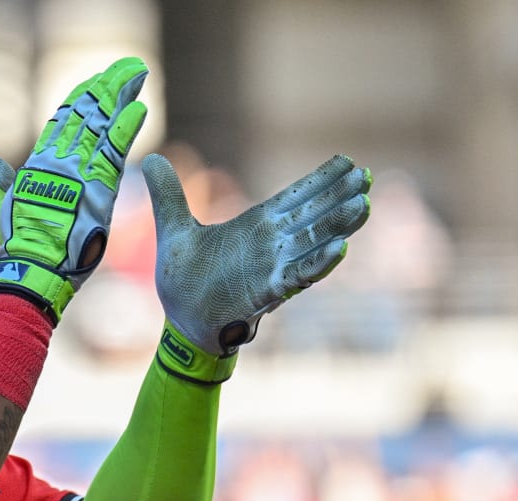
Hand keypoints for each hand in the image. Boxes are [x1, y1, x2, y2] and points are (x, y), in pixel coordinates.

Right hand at [0, 57, 149, 322]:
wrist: (34, 268)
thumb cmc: (20, 245)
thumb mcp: (7, 208)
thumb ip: (2, 182)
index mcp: (39, 164)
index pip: (63, 122)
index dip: (81, 98)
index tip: (96, 81)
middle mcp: (60, 162)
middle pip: (87, 115)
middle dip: (107, 88)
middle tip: (127, 69)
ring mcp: (79, 172)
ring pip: (102, 125)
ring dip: (121, 97)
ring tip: (137, 75)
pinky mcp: (97, 188)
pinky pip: (114, 152)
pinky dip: (127, 129)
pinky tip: (140, 109)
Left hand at [144, 153, 371, 374]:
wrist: (180, 325)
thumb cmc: (183, 283)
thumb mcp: (173, 231)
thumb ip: (168, 195)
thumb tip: (151, 158)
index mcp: (254, 227)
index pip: (293, 197)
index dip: (320, 180)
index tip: (347, 162)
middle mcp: (269, 245)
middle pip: (311, 215)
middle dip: (338, 196)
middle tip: (366, 176)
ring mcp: (271, 268)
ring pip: (312, 242)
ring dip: (337, 225)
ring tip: (363, 205)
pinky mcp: (265, 292)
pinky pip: (297, 276)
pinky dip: (318, 263)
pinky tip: (341, 249)